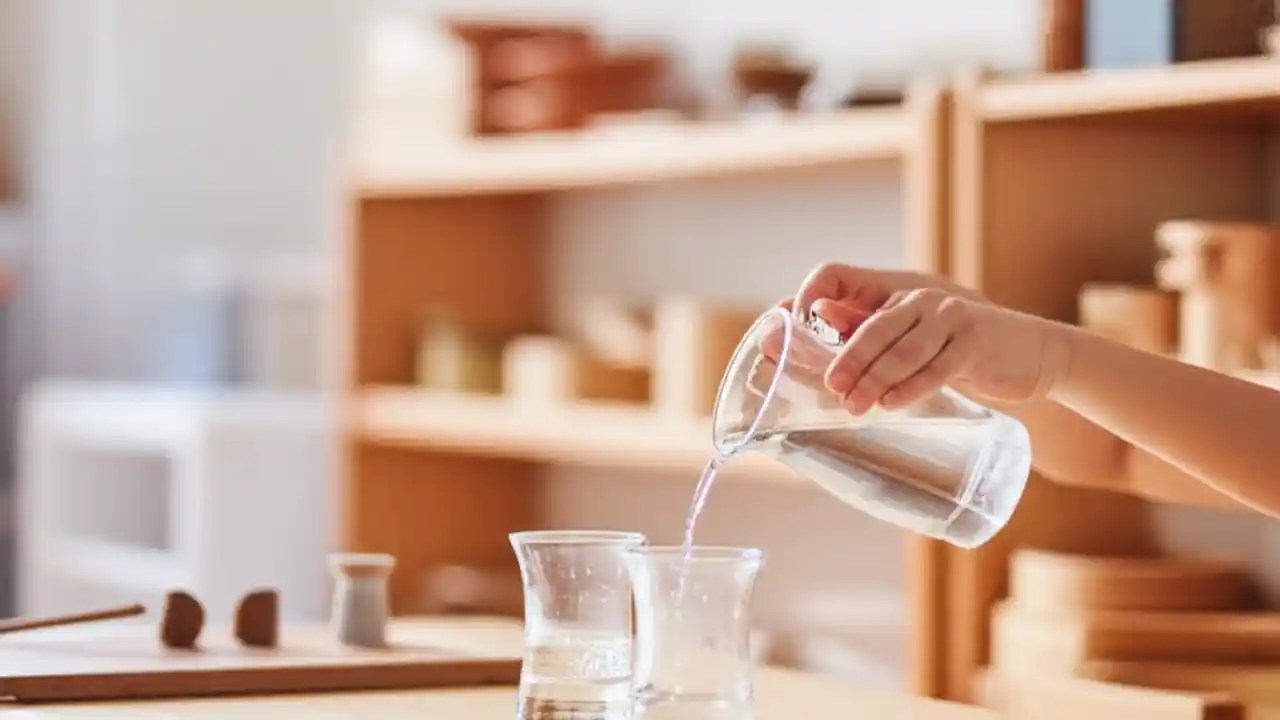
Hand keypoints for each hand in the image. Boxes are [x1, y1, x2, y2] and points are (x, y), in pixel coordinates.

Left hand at [792, 263, 1067, 412]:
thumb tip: (812, 318)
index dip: (809, 294)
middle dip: (846, 358)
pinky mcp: (975, 340)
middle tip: (829, 387)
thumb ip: (864, 329)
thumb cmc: (955, 351)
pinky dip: (913, 387)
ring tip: (855, 406)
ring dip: (875, 379)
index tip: (788, 329)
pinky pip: (939, 366)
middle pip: (871, 324)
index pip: (837, 274)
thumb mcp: (908, 337)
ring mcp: (949, 316)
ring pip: (903, 349)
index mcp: (892, 292)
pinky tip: (893, 403)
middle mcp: (918, 296)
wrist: (1026, 355)